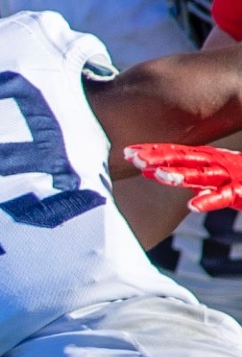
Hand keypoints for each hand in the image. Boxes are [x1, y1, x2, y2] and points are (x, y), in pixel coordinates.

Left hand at [126, 143, 241, 211]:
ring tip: (159, 176)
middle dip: (158, 158)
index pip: (175, 152)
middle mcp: (216, 163)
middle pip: (183, 159)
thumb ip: (190, 175)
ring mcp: (229, 176)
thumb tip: (157, 175)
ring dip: (180, 175)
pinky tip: (192, 206)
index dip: (152, 151)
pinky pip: (224, 197)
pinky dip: (209, 200)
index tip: (127, 152)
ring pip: (201, 175)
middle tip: (133, 159)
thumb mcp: (215, 174)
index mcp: (207, 159)